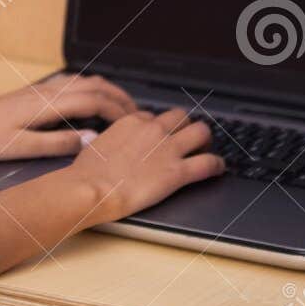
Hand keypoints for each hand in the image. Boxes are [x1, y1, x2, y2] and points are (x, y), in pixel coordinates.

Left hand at [0, 72, 138, 161]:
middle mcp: (43, 91)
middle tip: (142, 115)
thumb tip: (92, 140)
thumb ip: (57, 144)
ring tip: (123, 108)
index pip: (94, 101)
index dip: (121, 112)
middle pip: (93, 85)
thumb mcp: (18, 148)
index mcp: (44, 103)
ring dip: (105, 92)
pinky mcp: (28, 95)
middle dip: (120, 98)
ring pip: (81, 82)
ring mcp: (36, 91)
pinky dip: (88, 90)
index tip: (140, 125)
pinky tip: (88, 102)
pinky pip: (68, 85)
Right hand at [66, 108, 224, 220]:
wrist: (91, 189)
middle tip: (186, 139)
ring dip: (205, 140)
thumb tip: (111, 148)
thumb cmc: (87, 173)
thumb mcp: (95, 145)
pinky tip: (218, 168)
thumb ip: (111, 142)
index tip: (159, 137)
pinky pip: (209, 162)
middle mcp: (153, 130)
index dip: (158, 127)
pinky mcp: (178, 172)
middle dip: (185, 127)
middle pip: (181, 117)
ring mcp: (168, 150)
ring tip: (205, 149)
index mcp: (131, 122)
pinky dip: (217, 165)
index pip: (153, 116)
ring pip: (201, 131)